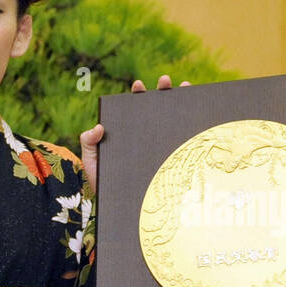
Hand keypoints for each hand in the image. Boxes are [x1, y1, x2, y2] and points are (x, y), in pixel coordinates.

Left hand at [79, 75, 190, 195]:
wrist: (117, 205)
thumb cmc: (102, 182)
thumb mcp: (90, 160)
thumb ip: (88, 142)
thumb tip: (98, 126)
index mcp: (127, 131)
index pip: (133, 108)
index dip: (138, 94)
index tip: (139, 85)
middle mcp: (144, 136)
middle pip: (156, 108)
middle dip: (163, 91)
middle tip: (166, 81)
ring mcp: (157, 146)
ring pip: (172, 121)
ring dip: (181, 102)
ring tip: (184, 87)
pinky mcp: (169, 159)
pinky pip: (181, 142)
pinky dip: (191, 127)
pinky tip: (197, 117)